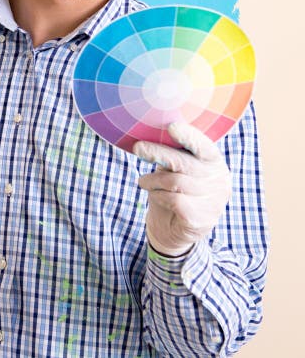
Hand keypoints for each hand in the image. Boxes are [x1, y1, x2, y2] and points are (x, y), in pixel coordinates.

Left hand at [134, 122, 231, 256]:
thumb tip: (151, 138)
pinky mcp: (202, 218)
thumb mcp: (173, 170)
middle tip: (138, 148)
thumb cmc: (173, 191)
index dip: (189, 136)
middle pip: (184, 163)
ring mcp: (214, 201)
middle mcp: (219, 180)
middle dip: (158, 153)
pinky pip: (173, 200)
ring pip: (174, 182)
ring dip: (152, 180)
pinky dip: (158, 196)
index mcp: (214, 162)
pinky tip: (156, 196)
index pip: (204, 147)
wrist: (172, 230)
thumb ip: (172, 155)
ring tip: (143, 182)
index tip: (172, 127)